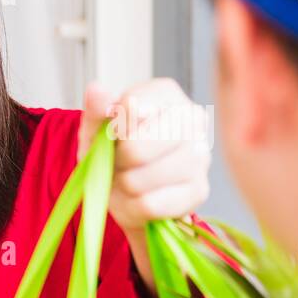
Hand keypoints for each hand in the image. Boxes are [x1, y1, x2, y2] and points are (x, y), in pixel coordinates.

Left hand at [78, 78, 211, 290]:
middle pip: (137, 148)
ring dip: (124, 185)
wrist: (128, 188)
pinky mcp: (199, 190)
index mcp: (166, 94)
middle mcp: (192, 119)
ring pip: (142, 179)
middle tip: (117, 162)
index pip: (131, 109)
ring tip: (128, 179)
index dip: (113, 130)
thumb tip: (96, 90)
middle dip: (116, 161)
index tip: (113, 135)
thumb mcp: (96, 128)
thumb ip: (96, 109)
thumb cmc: (114, 150)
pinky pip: (150, 205)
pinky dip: (134, 207)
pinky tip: (140, 197)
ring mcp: (201, 154)